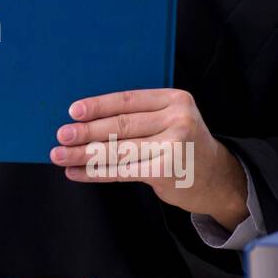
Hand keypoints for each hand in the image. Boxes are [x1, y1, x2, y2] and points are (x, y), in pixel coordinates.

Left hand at [48, 88, 249, 229]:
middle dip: (86, 131)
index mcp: (175, 99)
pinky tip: (76, 172)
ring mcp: (173, 147)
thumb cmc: (184, 144)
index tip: (73, 111)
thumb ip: (140, 115)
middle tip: (61, 135)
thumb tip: (87, 118)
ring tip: (59, 155)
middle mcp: (177, 120)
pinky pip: (122, 172)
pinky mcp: (166, 172)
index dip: (98, 105)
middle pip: (121, 125)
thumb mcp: (171, 119)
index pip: (129, 100)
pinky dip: (96, 172)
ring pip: (118, 150)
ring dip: (84, 154)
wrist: (218, 177)